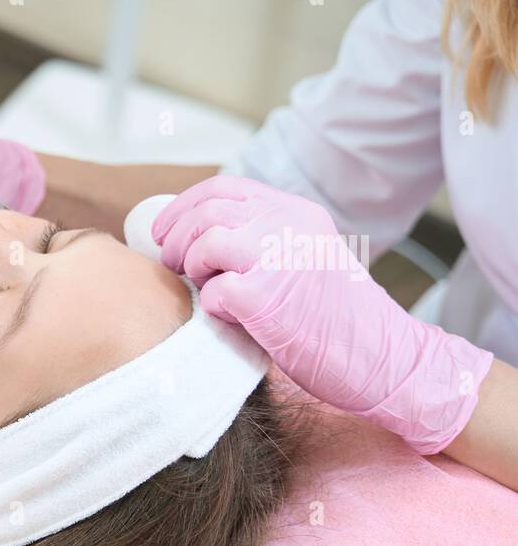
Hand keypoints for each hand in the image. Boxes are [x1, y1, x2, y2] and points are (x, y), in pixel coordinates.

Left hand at [152, 175, 493, 454]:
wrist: (383, 357)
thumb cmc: (336, 319)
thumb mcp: (305, 256)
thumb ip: (263, 239)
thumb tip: (198, 236)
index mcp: (297, 212)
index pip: (225, 188)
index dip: (183, 207)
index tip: (163, 231)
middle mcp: (290, 226)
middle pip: (208, 212)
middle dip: (177, 239)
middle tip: (173, 265)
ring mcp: (281, 259)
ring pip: (207, 242)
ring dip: (193, 268)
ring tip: (206, 288)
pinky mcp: (269, 298)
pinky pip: (215, 291)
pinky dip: (212, 305)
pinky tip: (230, 316)